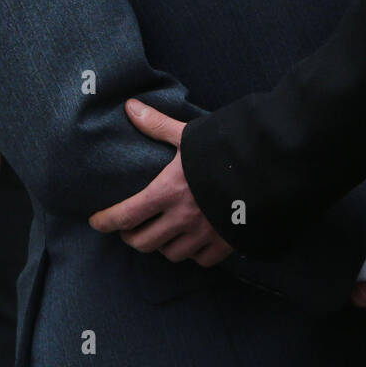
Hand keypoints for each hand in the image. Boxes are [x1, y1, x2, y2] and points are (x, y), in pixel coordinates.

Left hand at [88, 99, 232, 265]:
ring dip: (160, 246)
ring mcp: (204, 234)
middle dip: (131, 237)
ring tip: (160, 234)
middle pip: (143, 242)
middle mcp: (182, 218)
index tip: (96, 222)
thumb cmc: (224, 148)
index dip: (105, 222)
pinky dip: (192, 254)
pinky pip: (200, 260)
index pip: (125, 216)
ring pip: (170, 254)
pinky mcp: (225, 243)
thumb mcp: (188, 135)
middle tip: (129, 228)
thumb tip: (129, 106)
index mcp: (167, 191)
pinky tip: (191, 242)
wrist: (269, 165)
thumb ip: (156, 125)